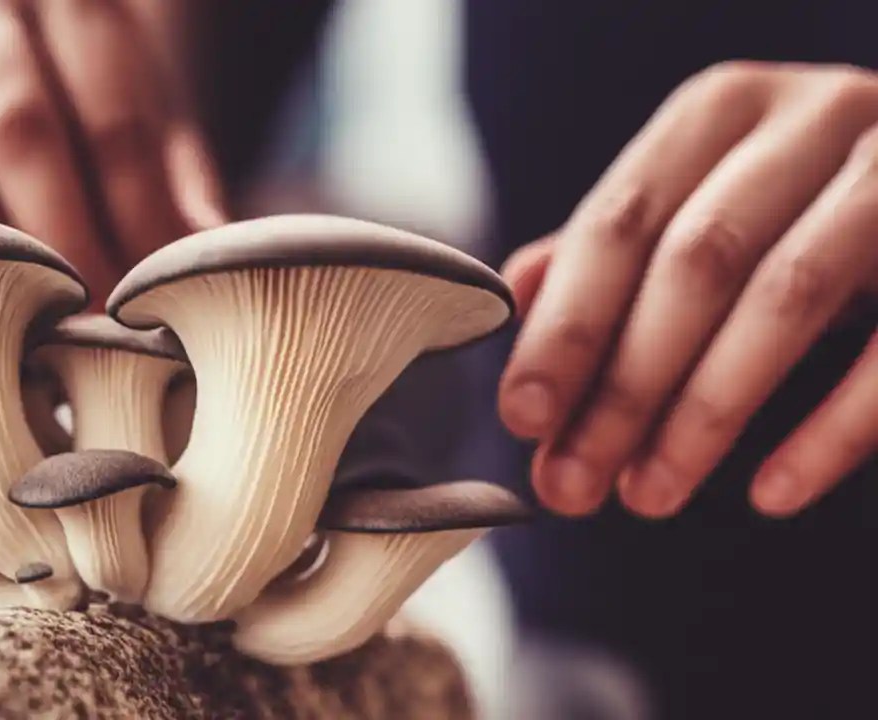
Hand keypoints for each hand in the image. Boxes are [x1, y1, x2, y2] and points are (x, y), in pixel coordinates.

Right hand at [0, 0, 224, 305]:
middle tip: (100, 324)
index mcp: (69, 2)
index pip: (111, 117)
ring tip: (32, 331)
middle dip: (66, 239)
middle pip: (20, 131)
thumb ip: (179, 175)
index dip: (138, 210)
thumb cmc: (105, 97)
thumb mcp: (158, 114)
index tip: (158, 290)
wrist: (25, 43)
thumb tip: (211, 250)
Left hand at [498, 62, 877, 518]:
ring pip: (787, 296)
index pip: (619, 223)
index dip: (564, 326)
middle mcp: (812, 119)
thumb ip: (614, 248)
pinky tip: (768, 493)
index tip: (521, 417)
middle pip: (695, 262)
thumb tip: (514, 309)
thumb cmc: (797, 204)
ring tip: (649, 493)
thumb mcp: (700, 203)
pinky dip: (830, 431)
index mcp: (722, 110)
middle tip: (574, 482)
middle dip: (624, 386)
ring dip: (707, 411)